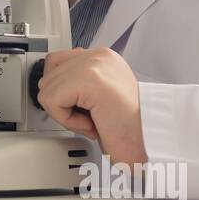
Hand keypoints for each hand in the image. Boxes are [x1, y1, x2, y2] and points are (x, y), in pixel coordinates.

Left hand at [35, 47, 147, 165]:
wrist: (151, 142)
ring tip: (93, 120)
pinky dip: (67, 120)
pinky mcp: (90, 79)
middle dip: (63, 104)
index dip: (62, 93)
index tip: (83, 109)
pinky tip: (92, 123)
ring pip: (47, 90)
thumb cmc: (129, 129)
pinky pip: (52, 100)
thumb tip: (52, 84)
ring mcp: (95, 64)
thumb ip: (79, 84)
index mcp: (103, 58)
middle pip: (48, 77)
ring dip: (66, 114)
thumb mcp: (100, 97)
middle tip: (91, 118)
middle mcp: (100, 56)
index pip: (56, 62)